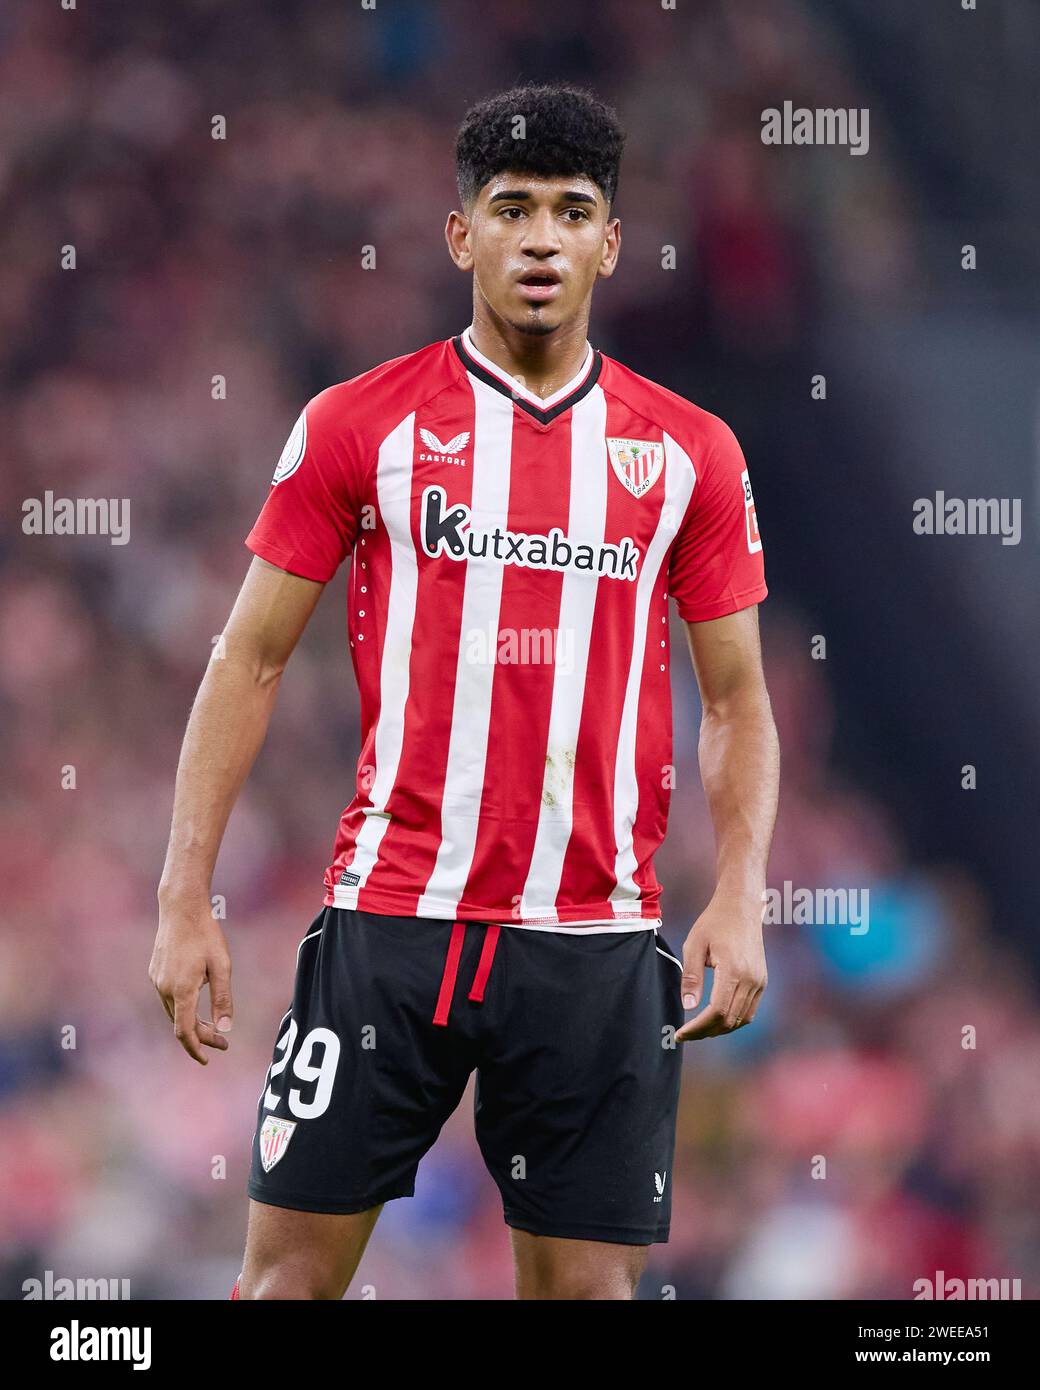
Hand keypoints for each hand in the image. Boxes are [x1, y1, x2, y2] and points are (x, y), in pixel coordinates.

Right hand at [149, 893, 233, 1064]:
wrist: (180, 908)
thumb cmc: (206, 934)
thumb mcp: (222, 966)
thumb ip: (223, 999)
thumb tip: (225, 1028)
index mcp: (182, 990)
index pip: (185, 1032)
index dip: (196, 1049)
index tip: (207, 1060)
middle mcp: (164, 988)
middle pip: (180, 1024)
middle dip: (201, 1036)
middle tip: (223, 1041)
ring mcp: (157, 980)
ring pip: (174, 1012)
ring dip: (191, 1022)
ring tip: (212, 1025)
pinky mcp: (155, 972)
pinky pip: (169, 998)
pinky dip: (183, 1007)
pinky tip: (198, 998)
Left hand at [675, 890, 765, 1040]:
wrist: (742, 907)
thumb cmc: (714, 922)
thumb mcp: (694, 945)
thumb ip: (691, 977)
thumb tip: (689, 1007)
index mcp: (734, 970)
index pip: (716, 1011)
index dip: (698, 1027)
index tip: (680, 1033)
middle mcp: (751, 979)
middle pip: (729, 1020)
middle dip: (705, 1032)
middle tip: (685, 1035)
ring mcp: (759, 981)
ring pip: (741, 1019)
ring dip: (719, 1029)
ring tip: (698, 1030)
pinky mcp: (762, 981)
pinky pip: (749, 1011)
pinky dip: (733, 1020)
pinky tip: (715, 1020)